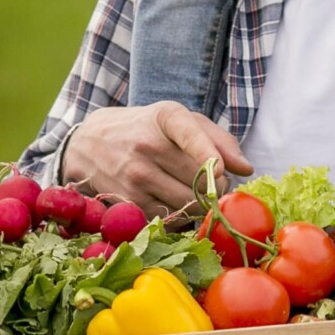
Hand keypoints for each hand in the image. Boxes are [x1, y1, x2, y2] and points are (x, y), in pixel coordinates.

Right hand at [59, 103, 252, 213]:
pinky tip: (173, 199)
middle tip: (212, 182)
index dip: (208, 154)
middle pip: (201, 180)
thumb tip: (245, 169)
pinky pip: (172, 218)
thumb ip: (219, 140)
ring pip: (189, 203)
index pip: (190, 135)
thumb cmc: (146, 129)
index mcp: (166, 117)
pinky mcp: (130, 201)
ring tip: (192, 190)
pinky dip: (181, 214)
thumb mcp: (179, 121)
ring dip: (201, 203)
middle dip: (216, 187)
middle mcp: (148, 145)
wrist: (90, 143)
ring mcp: (136, 176)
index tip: (221, 171)